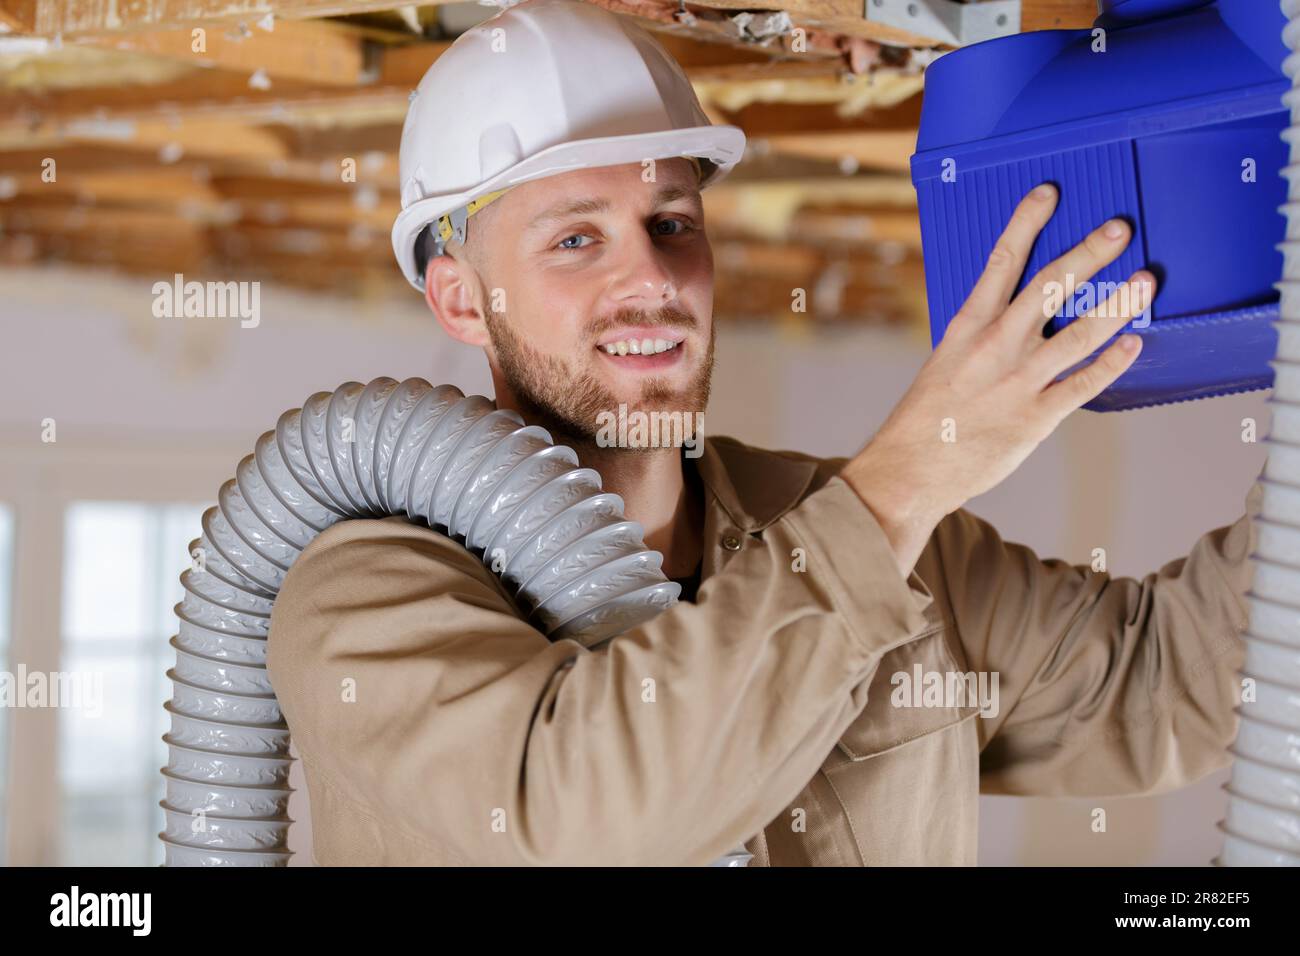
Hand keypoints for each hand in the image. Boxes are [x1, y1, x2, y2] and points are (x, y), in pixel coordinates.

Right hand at [842, 183, 1153, 575]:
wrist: (909, 470)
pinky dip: (1111, 363)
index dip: (1027, 222)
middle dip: (1089, 252)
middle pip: (1050, 286)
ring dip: (1118, 303)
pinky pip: (1083, 384)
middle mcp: (995, 346)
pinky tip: (1133, 344)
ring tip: (1147, 280)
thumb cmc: (924, 420)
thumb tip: (1015, 318)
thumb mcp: (945, 364)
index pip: (1001, 261)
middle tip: (1119, 227)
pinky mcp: (1035, 417)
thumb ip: (981, 339)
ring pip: (1079, 332)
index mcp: (967, 327)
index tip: (1049, 193)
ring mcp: (1018, 380)